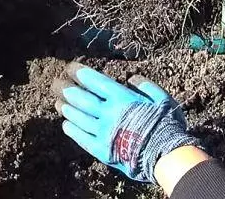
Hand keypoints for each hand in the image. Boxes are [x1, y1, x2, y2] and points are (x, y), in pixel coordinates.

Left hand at [52, 62, 199, 182]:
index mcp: (123, 98)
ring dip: (66, 108)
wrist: (168, 156)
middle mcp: (109, 113)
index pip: (95, 81)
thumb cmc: (167, 125)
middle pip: (80, 98)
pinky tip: (66, 124)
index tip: (70, 68)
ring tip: (58, 103)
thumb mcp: (162, 99)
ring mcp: (104, 132)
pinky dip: (72, 130)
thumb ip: (147, 86)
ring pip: (78, 117)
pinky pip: (82, 138)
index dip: (80, 73)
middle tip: (56, 84)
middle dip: (66, 89)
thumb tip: (132, 79)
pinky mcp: (102, 150)